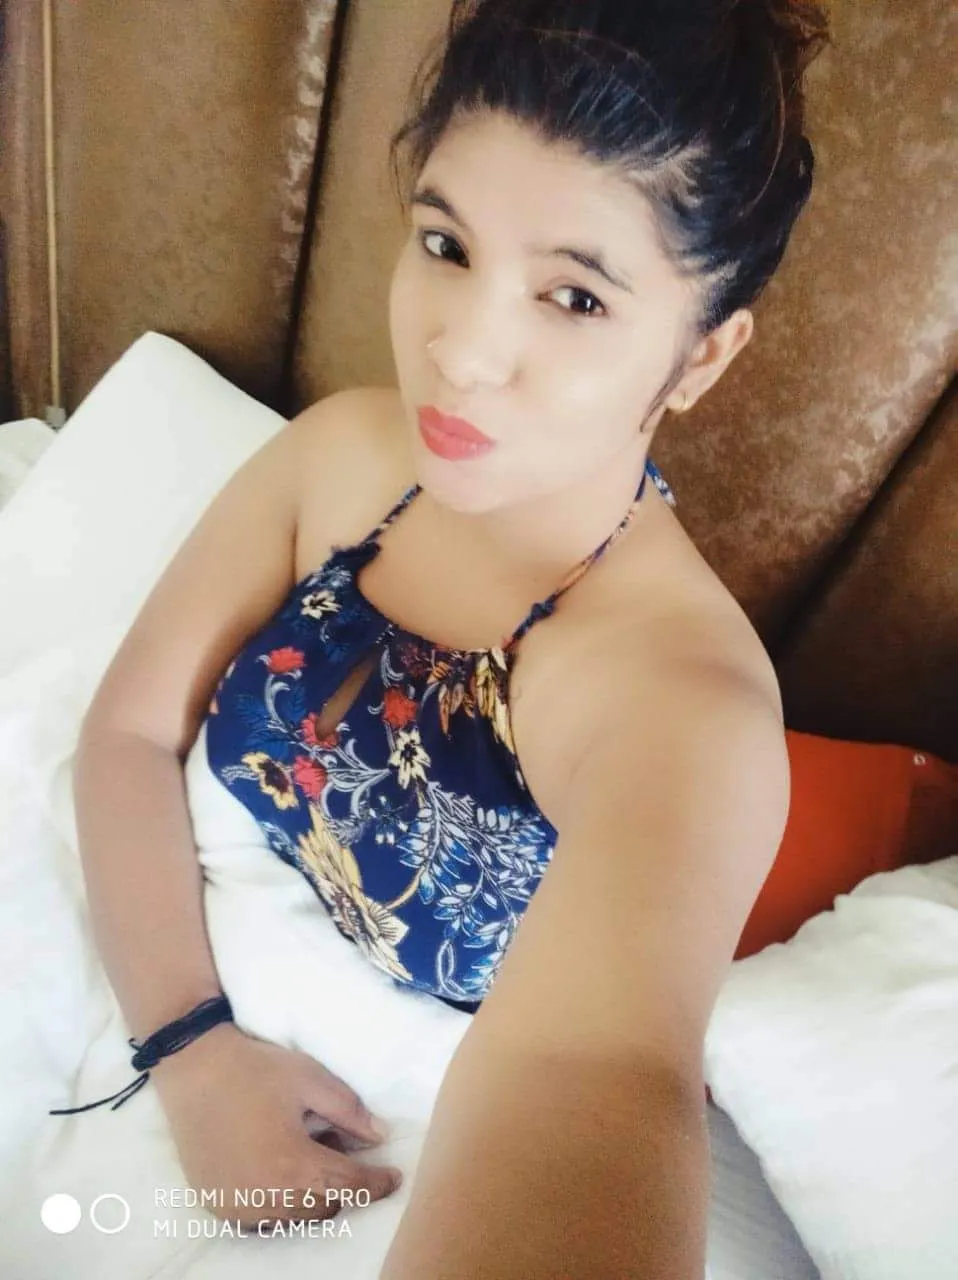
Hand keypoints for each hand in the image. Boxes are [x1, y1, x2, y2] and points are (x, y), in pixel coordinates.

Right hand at [151, 1021, 402, 1227]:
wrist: (193, 1068)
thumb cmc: (255, 1069)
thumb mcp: (311, 1079)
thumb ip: (350, 1111)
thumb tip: (379, 1137)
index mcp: (294, 1165)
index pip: (350, 1186)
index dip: (377, 1183)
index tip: (394, 1177)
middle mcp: (267, 1196)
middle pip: (325, 1207)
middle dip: (346, 1188)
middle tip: (350, 1157)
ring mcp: (239, 1206)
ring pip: (295, 1218)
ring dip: (314, 1197)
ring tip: (314, 1157)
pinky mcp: (218, 1205)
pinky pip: (263, 1218)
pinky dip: (282, 1204)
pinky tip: (282, 1172)